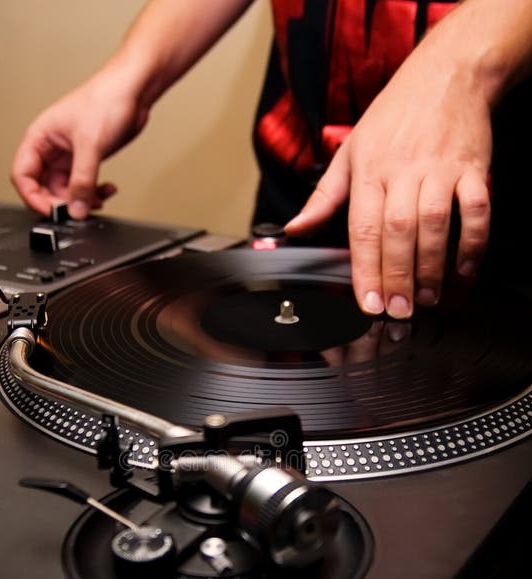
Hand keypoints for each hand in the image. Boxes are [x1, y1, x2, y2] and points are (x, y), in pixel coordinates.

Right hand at [10, 67, 149, 218]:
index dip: (33, 197)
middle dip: (60, 202)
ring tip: (97, 200)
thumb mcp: (90, 145)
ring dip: (81, 200)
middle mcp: (51, 147)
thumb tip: (76, 210)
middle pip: (43, 187)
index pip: (22, 175)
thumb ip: (82, 182)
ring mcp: (69, 154)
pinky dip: (94, 193)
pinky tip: (107, 190)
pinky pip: (83, 185)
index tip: (52, 211)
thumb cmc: (106, 99)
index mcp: (40, 137)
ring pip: (65, 189)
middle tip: (77, 210)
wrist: (133, 89)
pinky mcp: (87, 159)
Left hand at [285, 30, 492, 318]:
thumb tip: (295, 229)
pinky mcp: (473, 167)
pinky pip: (477, 208)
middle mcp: (403, 170)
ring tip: (427, 297)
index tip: (367, 303)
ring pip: (434, 222)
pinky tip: (464, 268)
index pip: (363, 228)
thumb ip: (323, 197)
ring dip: (432, 265)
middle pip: (397, 231)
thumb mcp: (349, 151)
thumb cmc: (394, 116)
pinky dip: (473, 240)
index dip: (364, 270)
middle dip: (397, 276)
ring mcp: (439, 169)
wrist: (446, 74)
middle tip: (398, 310)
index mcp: (368, 171)